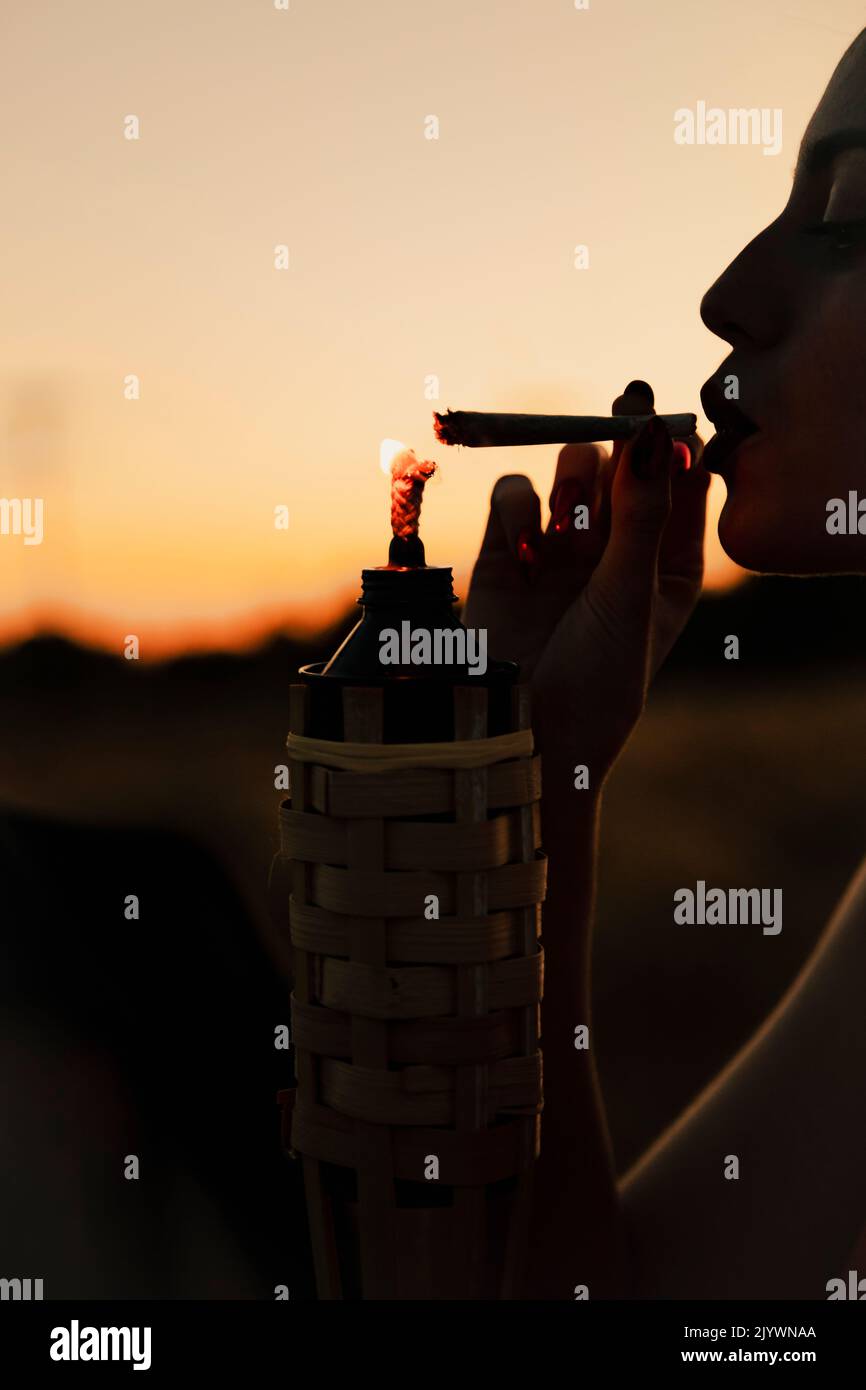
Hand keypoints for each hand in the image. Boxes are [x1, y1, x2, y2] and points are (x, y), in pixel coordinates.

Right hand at [463, 384, 708, 786]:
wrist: (519, 736)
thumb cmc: (596, 680)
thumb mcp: (630, 594)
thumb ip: (641, 511)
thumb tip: (652, 431)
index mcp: (668, 568)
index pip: (681, 485)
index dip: (672, 444)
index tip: (660, 420)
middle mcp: (616, 555)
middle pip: (624, 469)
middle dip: (618, 453)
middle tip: (614, 441)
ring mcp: (560, 552)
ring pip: (572, 473)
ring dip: (573, 474)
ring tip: (570, 508)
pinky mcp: (505, 556)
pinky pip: (514, 497)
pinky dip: (517, 504)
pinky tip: (525, 542)